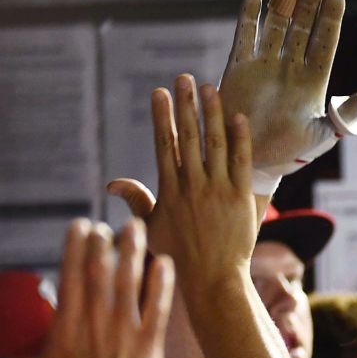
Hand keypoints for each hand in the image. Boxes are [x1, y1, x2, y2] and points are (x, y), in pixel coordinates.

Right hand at [0, 220, 172, 357]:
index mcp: (65, 331)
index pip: (71, 277)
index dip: (76, 247)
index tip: (80, 225)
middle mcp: (96, 326)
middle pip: (101, 273)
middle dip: (104, 243)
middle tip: (108, 222)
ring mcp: (126, 334)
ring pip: (131, 283)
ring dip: (134, 252)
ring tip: (138, 227)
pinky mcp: (150, 346)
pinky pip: (159, 307)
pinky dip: (161, 283)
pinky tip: (165, 262)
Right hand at [149, 75, 258, 289]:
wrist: (212, 279)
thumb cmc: (178, 256)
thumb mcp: (150, 228)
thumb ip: (137, 201)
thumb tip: (113, 183)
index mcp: (169, 191)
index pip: (164, 145)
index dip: (161, 117)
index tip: (158, 93)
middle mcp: (193, 186)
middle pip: (188, 137)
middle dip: (185, 105)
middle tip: (184, 78)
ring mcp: (218, 191)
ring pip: (215, 144)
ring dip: (213, 113)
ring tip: (211, 88)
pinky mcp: (241, 198)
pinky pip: (242, 162)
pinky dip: (240, 139)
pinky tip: (240, 117)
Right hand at [219, 0, 356, 186]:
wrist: (256, 162)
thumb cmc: (294, 152)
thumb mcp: (324, 134)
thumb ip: (346, 114)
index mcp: (314, 80)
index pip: (325, 41)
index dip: (330, 18)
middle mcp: (291, 67)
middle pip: (302, 26)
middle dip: (309, 2)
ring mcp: (265, 65)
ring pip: (276, 25)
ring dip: (283, 1)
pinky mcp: (239, 69)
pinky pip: (244, 37)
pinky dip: (249, 17)